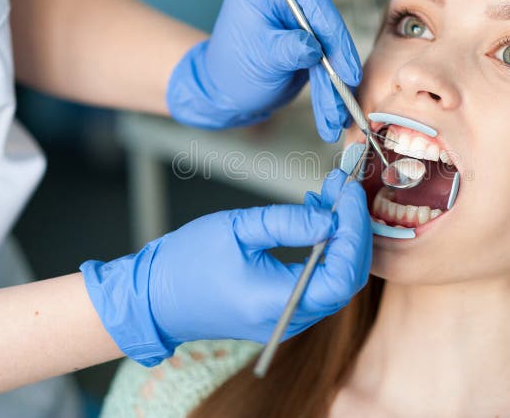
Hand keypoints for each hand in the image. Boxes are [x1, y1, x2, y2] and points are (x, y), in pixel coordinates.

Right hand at [80, 169, 371, 365]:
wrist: (155, 299)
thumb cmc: (187, 262)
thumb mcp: (237, 228)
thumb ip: (288, 223)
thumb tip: (333, 218)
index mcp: (275, 301)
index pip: (341, 275)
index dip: (355, 233)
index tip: (350, 195)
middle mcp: (289, 319)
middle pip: (347, 279)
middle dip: (353, 231)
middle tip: (345, 190)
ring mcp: (288, 320)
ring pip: (336, 280)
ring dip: (341, 237)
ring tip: (330, 196)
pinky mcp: (284, 312)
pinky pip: (318, 282)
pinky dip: (326, 250)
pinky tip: (315, 217)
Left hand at [166, 0, 361, 141]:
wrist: (223, 93)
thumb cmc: (230, 71)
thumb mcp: (260, 58)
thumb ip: (287, 49)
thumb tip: (314, 47)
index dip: (329, 22)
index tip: (341, 53)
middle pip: (322, 20)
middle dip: (337, 57)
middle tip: (347, 83)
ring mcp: (295, 21)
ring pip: (328, 46)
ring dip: (335, 80)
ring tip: (337, 111)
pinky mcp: (306, 42)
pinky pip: (325, 61)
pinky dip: (330, 85)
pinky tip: (333, 108)